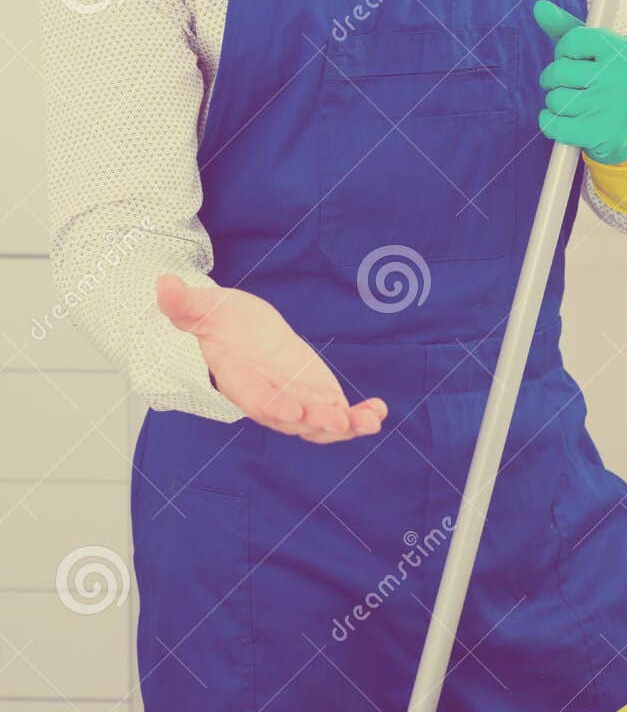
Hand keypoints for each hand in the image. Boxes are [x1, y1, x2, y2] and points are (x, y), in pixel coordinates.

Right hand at [155, 274, 386, 442]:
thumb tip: (162, 284)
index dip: (274, 406)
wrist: (239, 331)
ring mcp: (295, 400)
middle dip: (316, 422)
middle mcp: (270, 397)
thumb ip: (185, 305)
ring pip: (319, 424)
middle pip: (293, 419)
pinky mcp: (316, 396)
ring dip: (345, 426)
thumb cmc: (219, 320)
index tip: (294, 411)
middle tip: (339, 420)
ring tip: (369, 421)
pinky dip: (359, 416)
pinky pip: (338, 413)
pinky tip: (379, 411)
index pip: (256, 400)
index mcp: (241, 380)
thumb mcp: (203, 308)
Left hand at [533, 0, 626, 164]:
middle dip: (554, 80)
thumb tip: (539, 7)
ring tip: (573, 104)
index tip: (575, 60)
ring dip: (554, 103)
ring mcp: (611, 106)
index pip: (572, 40)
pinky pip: (552, 123)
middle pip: (558, 71)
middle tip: (570, 85)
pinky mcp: (599, 133)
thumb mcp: (595, 52)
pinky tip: (563, 121)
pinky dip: (549, 122)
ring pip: (554, 99)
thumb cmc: (608, 83)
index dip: (564, 51)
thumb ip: (566, 28)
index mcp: (624, 50)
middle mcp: (622, 77)